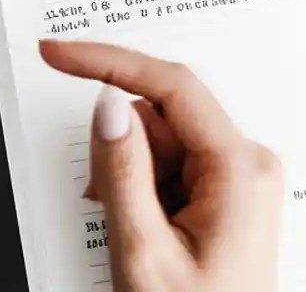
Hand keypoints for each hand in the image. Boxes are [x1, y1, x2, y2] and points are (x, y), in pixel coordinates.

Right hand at [41, 40, 282, 291]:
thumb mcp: (143, 251)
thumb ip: (122, 170)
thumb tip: (108, 106)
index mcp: (238, 169)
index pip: (170, 85)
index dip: (108, 63)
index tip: (59, 54)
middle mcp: (246, 163)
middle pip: (160, 115)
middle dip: (120, 149)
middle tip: (107, 203)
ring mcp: (238, 177)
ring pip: (160, 140)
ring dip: (131, 175)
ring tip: (136, 232)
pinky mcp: (225, 190)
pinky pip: (170, 164)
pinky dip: (143, 188)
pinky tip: (146, 227)